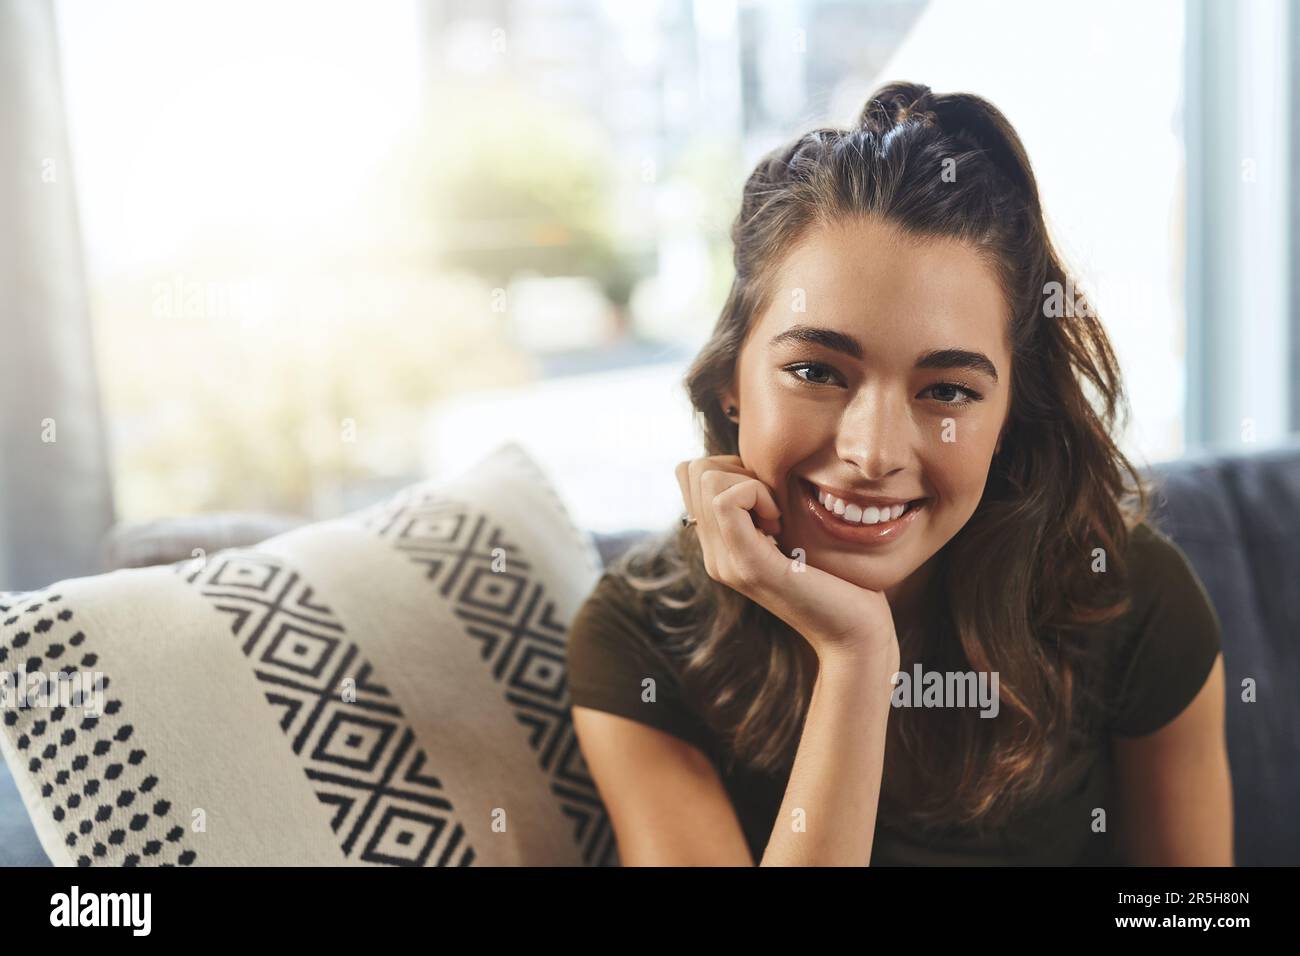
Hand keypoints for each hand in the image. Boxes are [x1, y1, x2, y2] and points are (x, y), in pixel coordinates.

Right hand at [675, 455, 898, 666]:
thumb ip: (770, 509)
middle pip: (694, 471)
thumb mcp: (796, 535)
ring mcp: (725, 562)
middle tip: (774, 508)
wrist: (853, 636)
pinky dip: (757, 494)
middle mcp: (714, 554)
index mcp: (721, 546)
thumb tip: (761, 467)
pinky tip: (781, 523)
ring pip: (706, 479)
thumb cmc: (840, 581)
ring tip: (778, 519)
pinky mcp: (748, 565)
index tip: (770, 499)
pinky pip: (726, 501)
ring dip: (750, 483)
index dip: (731, 468)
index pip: (691, 474)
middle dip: (738, 471)